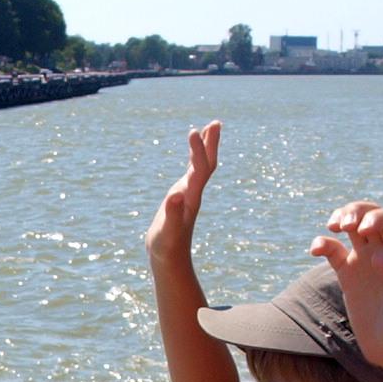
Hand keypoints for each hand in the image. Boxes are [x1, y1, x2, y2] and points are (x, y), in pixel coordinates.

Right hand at [144, 121, 221, 266]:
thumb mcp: (167, 232)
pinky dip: (194, 157)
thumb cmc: (166, 247)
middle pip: (207, 164)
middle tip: (216, 123)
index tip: (193, 132)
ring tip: (209, 128)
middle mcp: (193, 193)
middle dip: (211, 143)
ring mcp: (188, 194)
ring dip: (205, 147)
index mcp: (191, 198)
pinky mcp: (182, 197)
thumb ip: (173, 215)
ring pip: (201, 166)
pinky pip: (192, 172)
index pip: (198, 169)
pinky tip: (193, 151)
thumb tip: (175, 196)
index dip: (197, 150)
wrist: (169, 258)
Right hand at [313, 201, 382, 367]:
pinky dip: (322, 244)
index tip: (363, 229)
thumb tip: (377, 256)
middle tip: (342, 224)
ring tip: (332, 227)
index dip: (376, 217)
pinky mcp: (347, 275)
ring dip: (339, 218)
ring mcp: (365, 262)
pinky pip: (333, 251)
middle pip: (368, 214)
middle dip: (354, 211)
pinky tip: (315, 250)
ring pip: (350, 227)